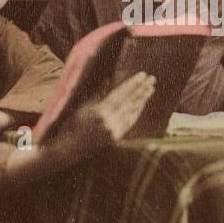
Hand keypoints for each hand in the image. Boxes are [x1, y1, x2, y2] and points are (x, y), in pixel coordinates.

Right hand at [3, 74, 155, 181]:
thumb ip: (98, 93)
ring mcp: (113, 131)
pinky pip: (130, 123)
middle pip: (129, 102)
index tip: (142, 75)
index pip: (120, 94)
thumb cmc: (74, 124)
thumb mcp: (84, 106)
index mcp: (100, 112)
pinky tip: (142, 104)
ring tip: (151, 89)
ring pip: (132, 112)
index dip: (132, 84)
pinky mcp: (116, 138)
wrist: (71, 147)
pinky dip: (137, 112)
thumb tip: (108, 79)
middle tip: (152, 79)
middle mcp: (108, 121)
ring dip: (142, 100)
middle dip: (141, 89)